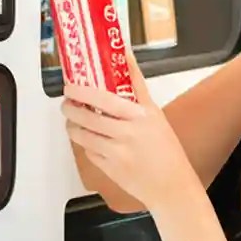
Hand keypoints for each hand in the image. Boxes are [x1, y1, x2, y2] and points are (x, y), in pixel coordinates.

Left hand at [62, 79, 199, 211]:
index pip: (104, 98)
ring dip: (73, 126)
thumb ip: (137, 86)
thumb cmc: (166, 148)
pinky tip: (89, 140)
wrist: (172, 186)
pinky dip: (85, 145)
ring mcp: (116, 153)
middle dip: (70, 109)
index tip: (71, 86)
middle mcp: (127, 133)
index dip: (82, 91)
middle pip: (87, 117)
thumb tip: (126, 55)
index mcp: (139, 116)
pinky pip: (89, 153)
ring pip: (83, 136)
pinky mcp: (109, 170)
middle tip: (67, 103)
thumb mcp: (155, 114)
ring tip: (72, 121)